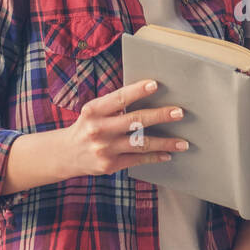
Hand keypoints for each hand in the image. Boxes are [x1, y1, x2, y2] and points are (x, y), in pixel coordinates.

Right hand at [60, 79, 189, 177]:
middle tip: (179, 112)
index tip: (155, 84)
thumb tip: (148, 94)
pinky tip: (168, 154)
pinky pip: (137, 159)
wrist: (66, 154)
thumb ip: (114, 105)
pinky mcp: (109, 165)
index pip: (119, 98)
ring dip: (165, 143)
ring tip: (183, 142)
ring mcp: (104, 149)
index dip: (137, 90)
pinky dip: (155, 156)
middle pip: (135, 121)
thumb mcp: (94, 111)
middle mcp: (98, 129)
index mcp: (93, 110)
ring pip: (141, 143)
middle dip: (160, 116)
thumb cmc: (87, 126)